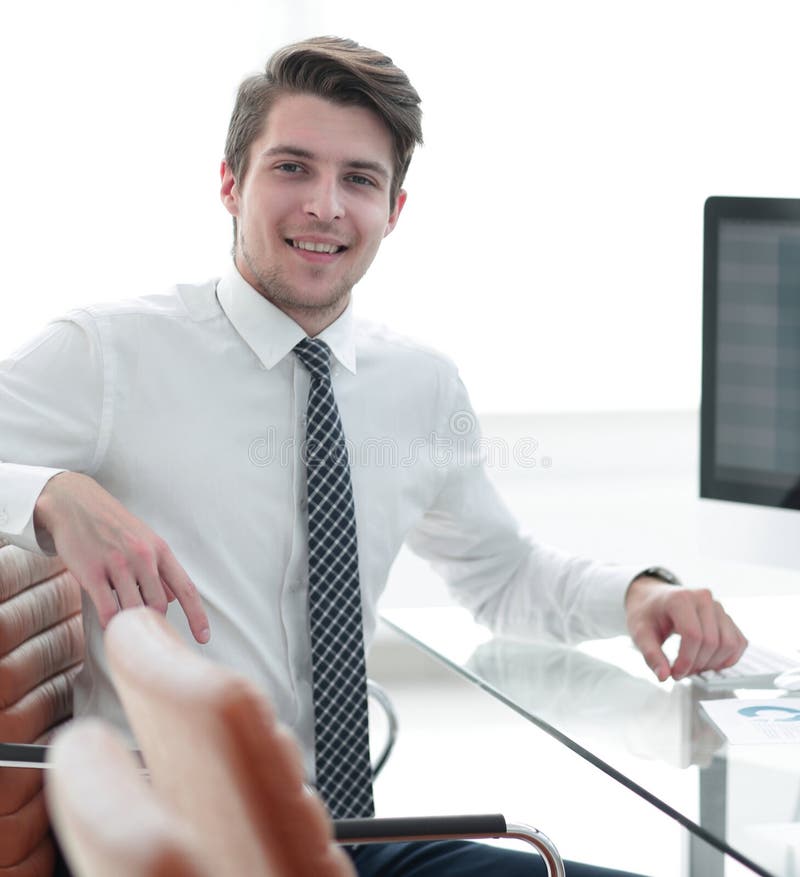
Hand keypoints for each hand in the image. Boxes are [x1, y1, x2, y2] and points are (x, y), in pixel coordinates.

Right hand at [34, 472, 209, 643]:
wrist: (75, 504)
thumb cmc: (113, 526)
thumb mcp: (145, 541)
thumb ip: (160, 570)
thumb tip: (175, 598)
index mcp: (160, 550)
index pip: (186, 588)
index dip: (197, 615)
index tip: (203, 638)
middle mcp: (143, 556)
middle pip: (159, 605)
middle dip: (153, 621)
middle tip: (143, 625)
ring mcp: (117, 564)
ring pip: (134, 610)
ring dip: (131, 623)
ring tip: (125, 624)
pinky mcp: (91, 572)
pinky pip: (108, 610)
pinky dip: (111, 623)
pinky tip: (110, 624)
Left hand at [625, 576, 745, 681]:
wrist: (652, 598)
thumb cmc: (646, 613)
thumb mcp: (639, 632)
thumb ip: (650, 654)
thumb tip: (663, 676)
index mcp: (680, 599)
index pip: (693, 635)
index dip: (686, 660)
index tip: (674, 673)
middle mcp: (703, 598)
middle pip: (712, 642)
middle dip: (698, 665)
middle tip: (681, 672)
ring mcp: (717, 606)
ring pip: (729, 643)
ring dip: (714, 664)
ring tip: (694, 667)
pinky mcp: (726, 617)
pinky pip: (739, 641)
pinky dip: (728, 658)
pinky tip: (710, 663)